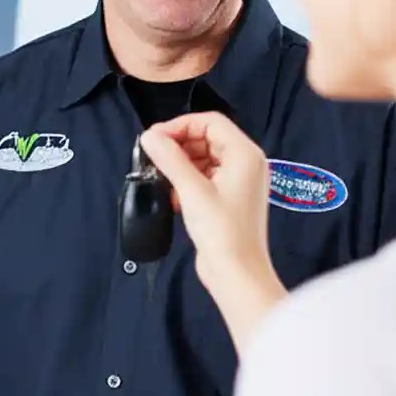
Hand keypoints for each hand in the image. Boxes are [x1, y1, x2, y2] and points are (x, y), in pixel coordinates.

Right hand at [140, 112, 285, 349]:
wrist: (237, 273)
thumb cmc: (221, 231)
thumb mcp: (191, 190)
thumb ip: (169, 159)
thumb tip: (149, 136)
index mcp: (244, 154)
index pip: (210, 122)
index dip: (180, 125)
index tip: (154, 138)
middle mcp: (246, 163)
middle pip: (207, 138)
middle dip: (178, 145)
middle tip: (152, 157)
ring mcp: (239, 182)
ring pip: (204, 158)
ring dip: (180, 164)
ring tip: (161, 178)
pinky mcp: (230, 198)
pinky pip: (206, 177)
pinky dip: (187, 181)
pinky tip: (174, 197)